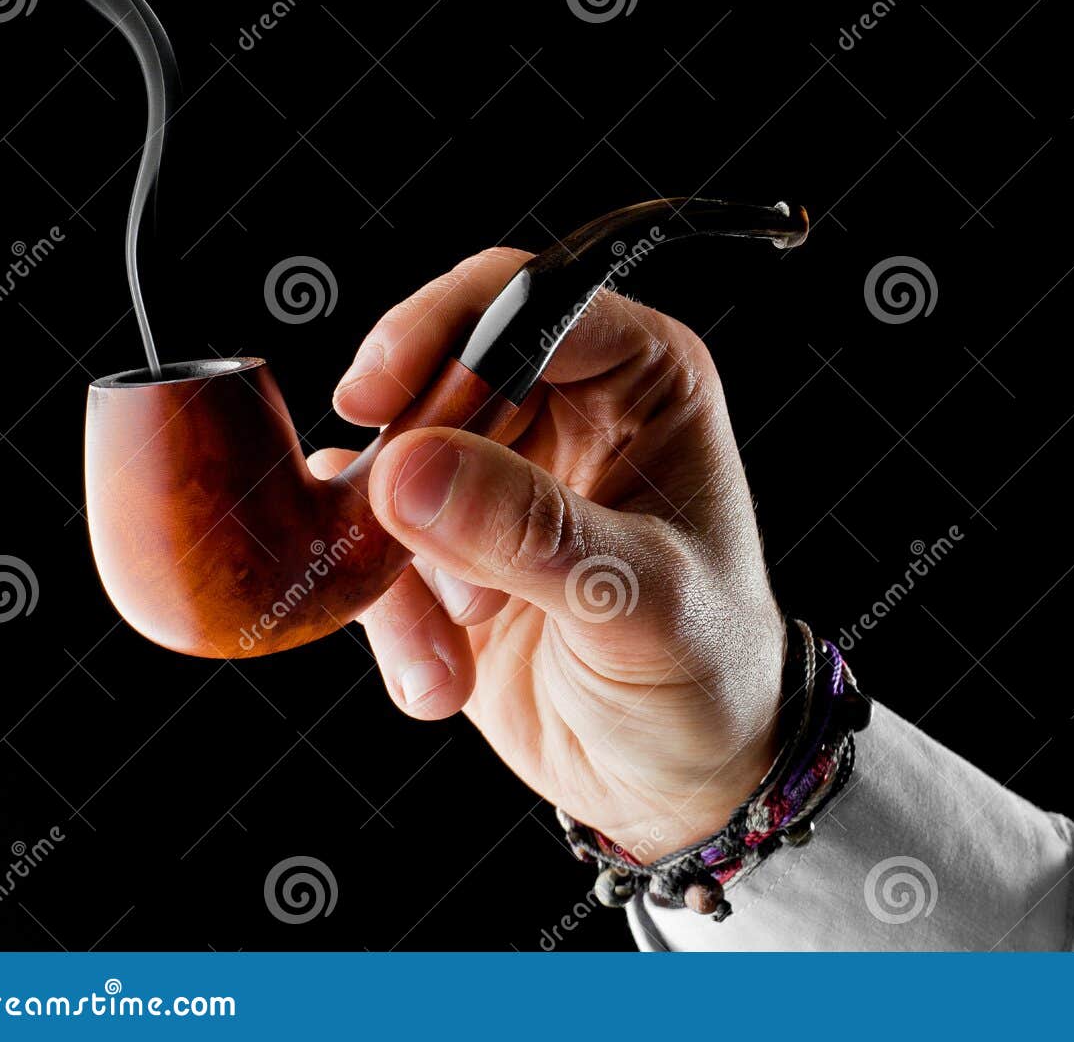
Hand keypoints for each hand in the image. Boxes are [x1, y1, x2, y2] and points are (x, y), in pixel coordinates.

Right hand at [312, 247, 783, 856]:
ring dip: (400, 563)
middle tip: (421, 556)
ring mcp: (497, 472)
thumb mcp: (635, 602)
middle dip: (415, 472)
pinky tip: (438, 679)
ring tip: (460, 643)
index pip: (526, 299)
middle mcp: (566, 406)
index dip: (443, 335)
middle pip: (437, 373)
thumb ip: (528, 531)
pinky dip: (387, 614)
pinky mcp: (443, 543)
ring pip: (389, 465)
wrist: (682, 775)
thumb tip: (407, 466)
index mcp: (642, 378)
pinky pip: (368, 544)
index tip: (379, 403)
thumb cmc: (705, 673)